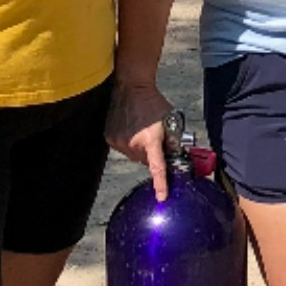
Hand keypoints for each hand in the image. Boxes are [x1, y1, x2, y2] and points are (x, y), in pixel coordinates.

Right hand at [107, 83, 172, 200]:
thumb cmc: (153, 103)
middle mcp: (133, 144)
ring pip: (133, 155)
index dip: (160, 184)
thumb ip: (173, 141)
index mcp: (151, 140)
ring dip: (139, 149)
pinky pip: (123, 148)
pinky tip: (132, 128)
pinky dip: (128, 143)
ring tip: (141, 130)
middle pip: (145, 161)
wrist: (131, 87)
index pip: (157, 168)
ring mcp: (119, 141)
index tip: (161, 197)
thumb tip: (175, 156)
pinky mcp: (110, 138)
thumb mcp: (171, 121)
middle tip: (154, 139)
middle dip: (151, 155)